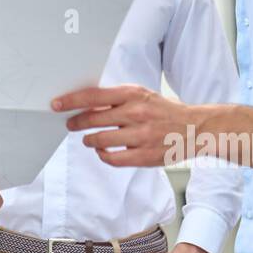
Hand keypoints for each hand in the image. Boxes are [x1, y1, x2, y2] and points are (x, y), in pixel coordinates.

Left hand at [52, 84, 193, 167]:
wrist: (195, 128)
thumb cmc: (164, 111)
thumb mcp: (142, 96)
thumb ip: (117, 99)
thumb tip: (87, 104)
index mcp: (133, 94)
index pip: (93, 96)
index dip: (72, 100)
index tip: (57, 104)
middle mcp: (136, 113)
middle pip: (93, 119)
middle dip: (76, 123)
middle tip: (70, 124)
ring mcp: (140, 136)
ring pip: (100, 140)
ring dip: (89, 140)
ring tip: (89, 139)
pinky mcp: (144, 156)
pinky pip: (112, 158)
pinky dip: (103, 155)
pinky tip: (103, 151)